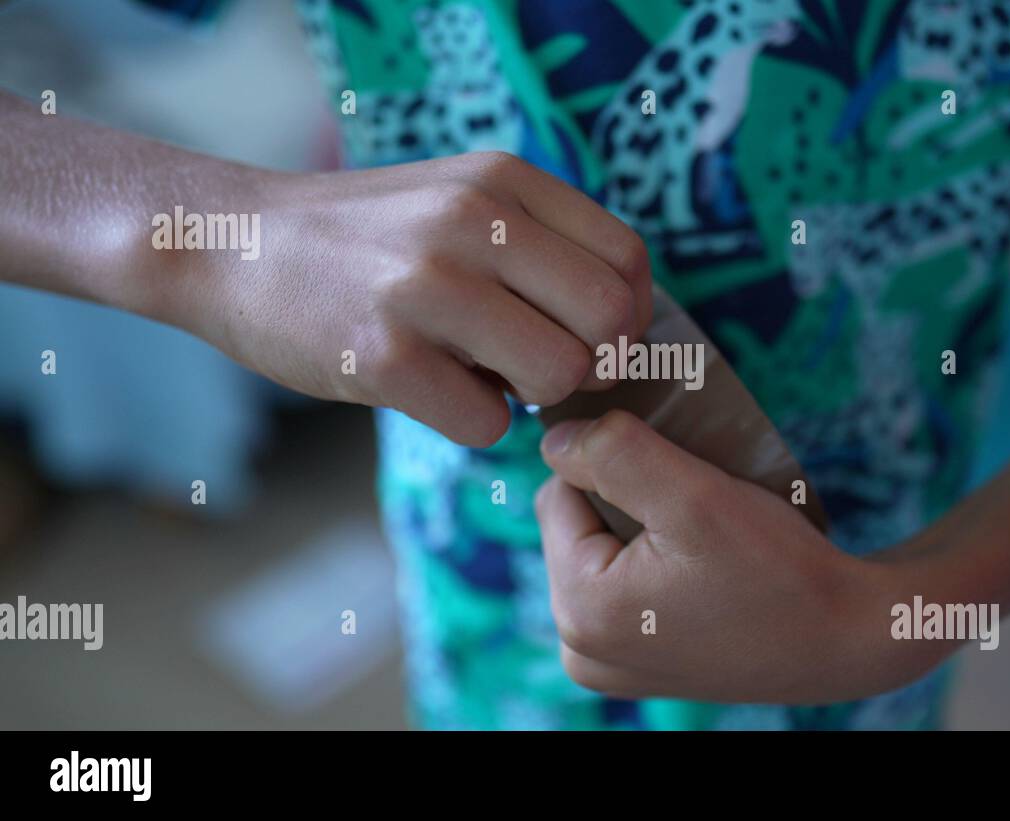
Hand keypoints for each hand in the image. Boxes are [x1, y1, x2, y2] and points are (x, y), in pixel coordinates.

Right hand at [180, 152, 651, 446]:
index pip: (628, 261)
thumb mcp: (461, 200)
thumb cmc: (368, 239)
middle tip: (537, 368)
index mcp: (503, 182)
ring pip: (558, 376)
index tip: (586, 339)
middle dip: (588, 365)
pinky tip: (430, 390)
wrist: (233, 246)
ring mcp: (425, 287)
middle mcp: (472, 222)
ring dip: (529, 396)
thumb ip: (543, 243)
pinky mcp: (382, 355)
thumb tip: (625, 330)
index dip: (626, 319)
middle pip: (610, 323)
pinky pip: (487, 423)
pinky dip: (471, 422)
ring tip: (479, 373)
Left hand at [534, 410, 945, 702]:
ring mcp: (610, 666)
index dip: (615, 467)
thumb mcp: (695, 495)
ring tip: (706, 537)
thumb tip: (555, 439)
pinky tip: (706, 564)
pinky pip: (626, 589)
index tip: (678, 476)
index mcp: (581, 611)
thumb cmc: (780, 569)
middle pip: (577, 528)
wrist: (850, 637)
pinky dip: (658, 562)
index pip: (559, 493)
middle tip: (698, 508)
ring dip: (645, 528)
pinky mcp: (642, 668)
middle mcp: (582, 651)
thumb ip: (614, 454)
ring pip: (603, 554)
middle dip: (628, 501)